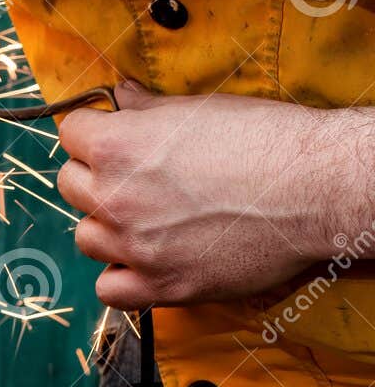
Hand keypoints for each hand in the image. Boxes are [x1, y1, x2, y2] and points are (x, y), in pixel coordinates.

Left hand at [56, 82, 374, 309]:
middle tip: (131, 177)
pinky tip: (145, 260)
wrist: (316, 188)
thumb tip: (121, 96)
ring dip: (106, 227)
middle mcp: (116, 198)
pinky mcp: (164, 285)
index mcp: (117, 147)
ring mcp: (136, 246)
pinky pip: (110, 290)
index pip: (70, 133)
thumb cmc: (263, 140)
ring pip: (85, 237)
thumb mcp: (197, 108)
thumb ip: (146, 109)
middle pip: (70, 185)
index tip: (111, 137)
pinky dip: (122, 276)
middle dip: (95, 176)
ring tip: (143, 219)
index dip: (92, 132)